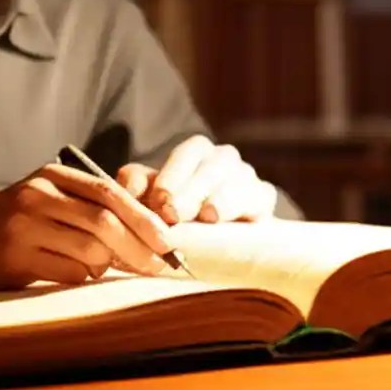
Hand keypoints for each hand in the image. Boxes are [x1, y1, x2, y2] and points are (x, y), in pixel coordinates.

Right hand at [0, 164, 171, 288]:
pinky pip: (68, 273)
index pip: (110, 193)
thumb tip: (144, 234)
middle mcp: (39, 195)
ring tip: (104, 267)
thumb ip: (87, 206)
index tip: (168, 241)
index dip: (144, 218)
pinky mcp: (14, 257)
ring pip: (90, 250)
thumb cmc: (9, 219)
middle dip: (139, 247)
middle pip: (105, 222)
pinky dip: (82, 278)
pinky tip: (75, 274)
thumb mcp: (45, 197)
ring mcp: (25, 226)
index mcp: (52, 176)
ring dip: (108, 266)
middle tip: (158, 266)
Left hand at [116, 135, 277, 224]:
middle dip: (192, 191)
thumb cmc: (175, 212)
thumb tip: (127, 190)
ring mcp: (248, 177)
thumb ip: (136, 186)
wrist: (212, 238)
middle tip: (175, 214)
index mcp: (197, 151)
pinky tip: (230, 221)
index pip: (188, 153)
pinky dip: (244, 209)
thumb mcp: (151, 196)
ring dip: (221, 200)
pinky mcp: (263, 199)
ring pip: (238, 181)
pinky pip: (258, 198)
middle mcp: (225, 158)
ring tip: (207, 217)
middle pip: (213, 168)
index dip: (173, 176)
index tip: (159, 202)